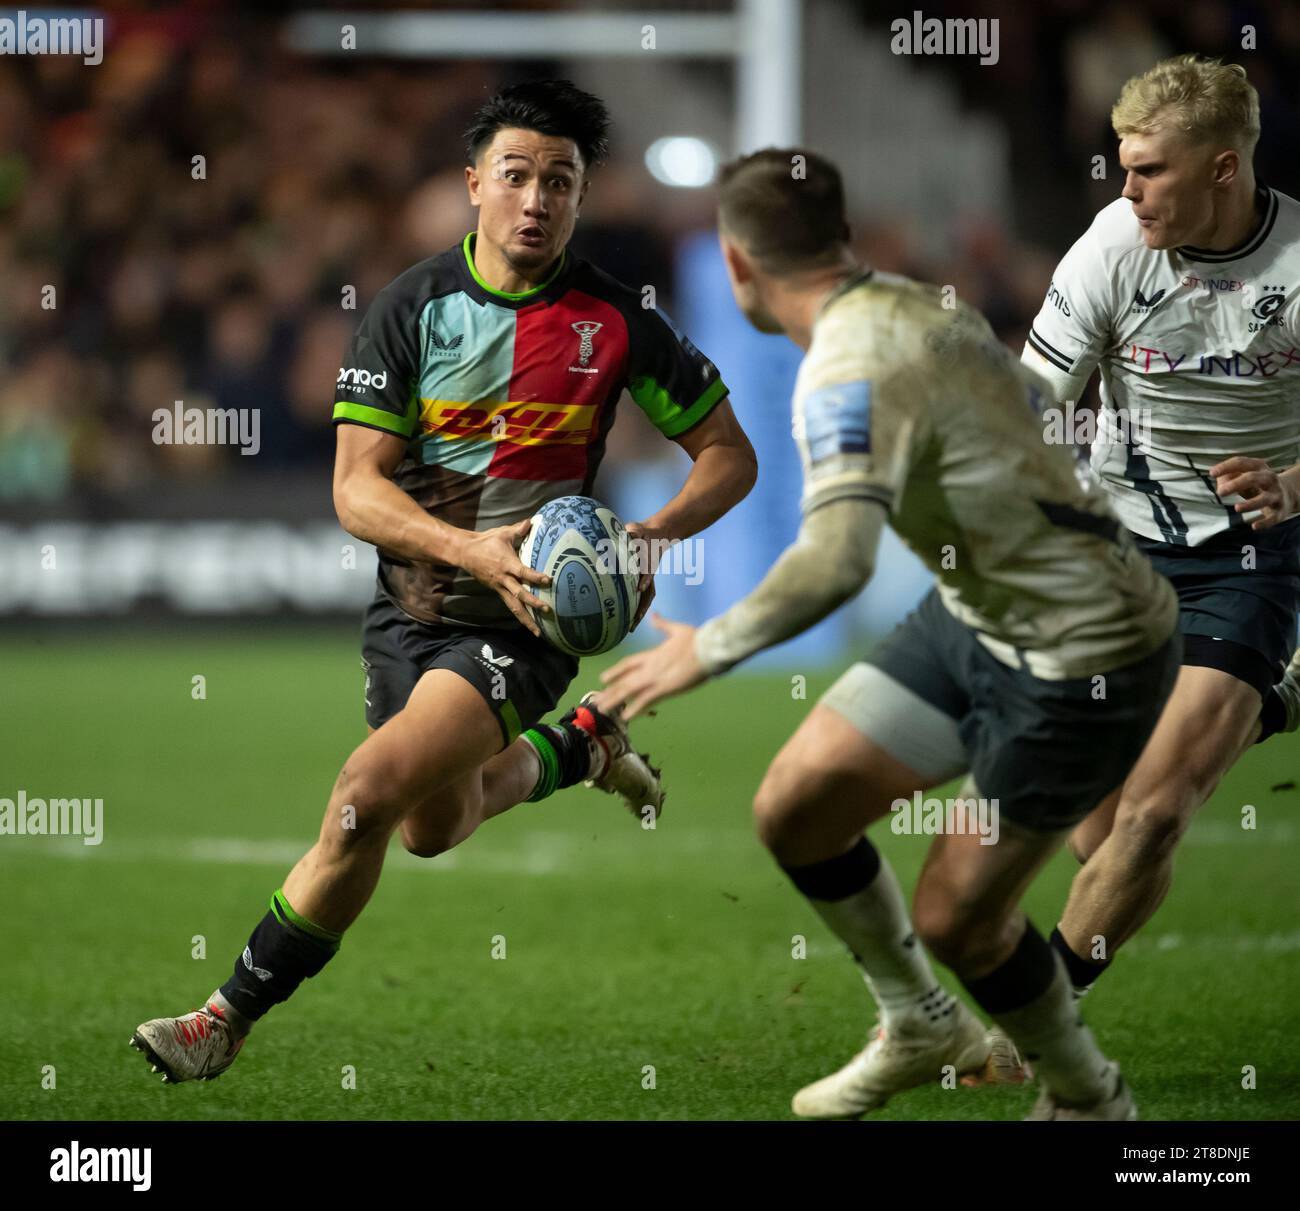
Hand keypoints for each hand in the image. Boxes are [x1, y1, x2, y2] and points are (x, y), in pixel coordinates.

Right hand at [457, 519, 550, 635]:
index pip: (523, 572)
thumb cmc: (486, 541)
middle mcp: (504, 579)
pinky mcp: (497, 592)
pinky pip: (510, 605)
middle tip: (547, 610)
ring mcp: (500, 587)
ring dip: (526, 620)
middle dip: (533, 603)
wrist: (465, 553)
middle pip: (519, 594)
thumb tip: (532, 521)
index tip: (548, 580)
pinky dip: (520, 615)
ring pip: (514, 606)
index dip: (535, 576)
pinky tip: (530, 624)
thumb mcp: (502, 533)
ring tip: (538, 632)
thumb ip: (518, 529)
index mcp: (507, 564)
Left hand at [600, 613, 708, 719]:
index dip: (615, 672)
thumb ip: (663, 625)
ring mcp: (655, 679)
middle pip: (624, 681)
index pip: (628, 664)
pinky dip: (635, 709)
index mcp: (652, 654)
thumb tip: (653, 615)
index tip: (603, 679)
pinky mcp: (665, 689)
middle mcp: (649, 667)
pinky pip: (646, 701)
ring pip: (629, 692)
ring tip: (602, 709)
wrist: (707, 649)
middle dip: (610, 691)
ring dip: (615, 701)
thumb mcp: (677, 629)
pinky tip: (626, 717)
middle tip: (596, 700)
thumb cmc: (696, 640)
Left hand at [625, 521, 660, 630]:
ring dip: (640, 612)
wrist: (657, 534)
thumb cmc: (642, 532)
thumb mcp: (636, 530)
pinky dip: (637, 608)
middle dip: (642, 607)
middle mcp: (649, 572)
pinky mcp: (644, 581)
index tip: (639, 588)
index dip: (644, 579)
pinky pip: (643, 597)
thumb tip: (627, 535)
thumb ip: (632, 533)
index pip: (647, 571)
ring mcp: (648, 578)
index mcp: (647, 560)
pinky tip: (629, 621)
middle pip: (648, 592)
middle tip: (634, 620)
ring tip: (631, 628)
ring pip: (646, 598)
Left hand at [1210, 456, 1299, 530]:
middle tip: (1220, 492)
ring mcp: (1276, 495)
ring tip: (1236, 508)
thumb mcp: (1244, 477)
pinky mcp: (1280, 511)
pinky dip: (1264, 523)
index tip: (1212, 473)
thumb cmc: (1257, 484)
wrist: (1288, 494)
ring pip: (1264, 499)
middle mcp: (1269, 479)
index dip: (1226, 467)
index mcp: (1259, 467)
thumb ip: (1228, 478)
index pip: (1242, 463)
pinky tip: (1254, 526)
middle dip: (1236, 484)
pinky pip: (1273, 518)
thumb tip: (1219, 486)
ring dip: (1250, 504)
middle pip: (1253, 478)